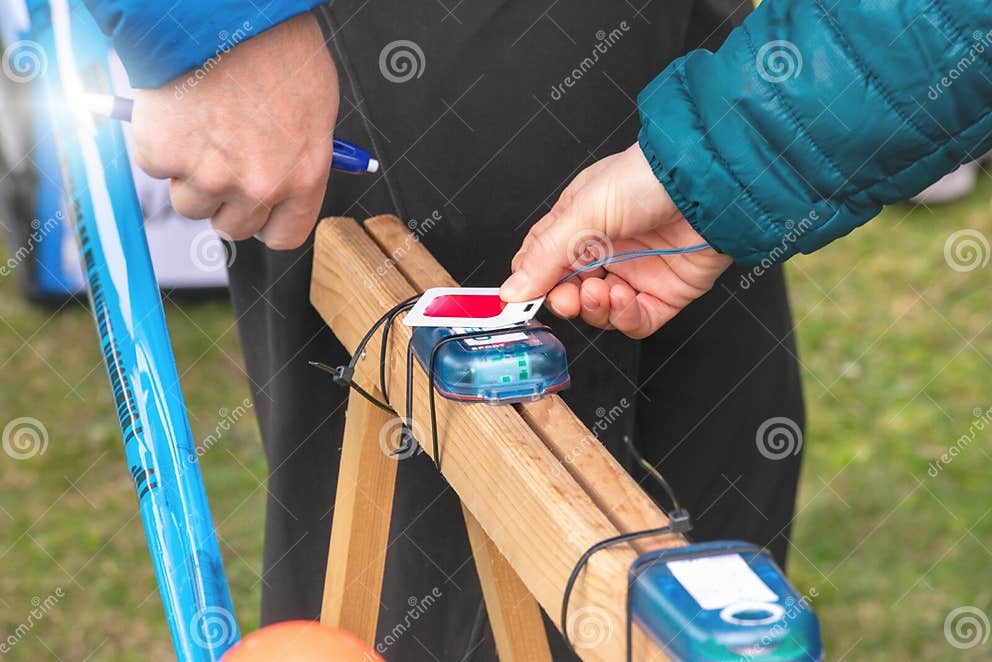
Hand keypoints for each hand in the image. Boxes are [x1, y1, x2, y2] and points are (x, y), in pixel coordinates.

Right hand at [131, 14, 338, 248]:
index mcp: (303, 175)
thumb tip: (293, 178)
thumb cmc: (275, 46)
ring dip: (189, 174)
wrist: (225, 9)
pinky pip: (155, 167)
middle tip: (223, 158)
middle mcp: (259, 183)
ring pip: (189, 203)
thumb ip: (300, 155)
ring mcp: (209, 174)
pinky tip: (178, 110)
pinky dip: (159, 143)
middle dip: (224, 199)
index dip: (265, 222)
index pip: (283, 236)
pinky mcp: (164, 154)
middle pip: (232, 227)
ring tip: (202, 126)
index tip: (257, 209)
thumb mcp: (315, 108)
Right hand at [500, 144, 731, 337]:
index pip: (543, 263)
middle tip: (566, 299)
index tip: (520, 301)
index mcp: (580, 224)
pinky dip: (624, 317)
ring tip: (599, 290)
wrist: (707, 183)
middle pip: (570, 292)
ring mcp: (635, 272)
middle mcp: (606, 249)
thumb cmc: (647, 177)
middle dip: (565, 300)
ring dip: (595, 308)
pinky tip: (623, 299)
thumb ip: (546, 255)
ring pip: (601, 311)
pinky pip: (636, 321)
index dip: (531, 283)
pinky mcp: (665, 293)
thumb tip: (512, 289)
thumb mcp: (584, 212)